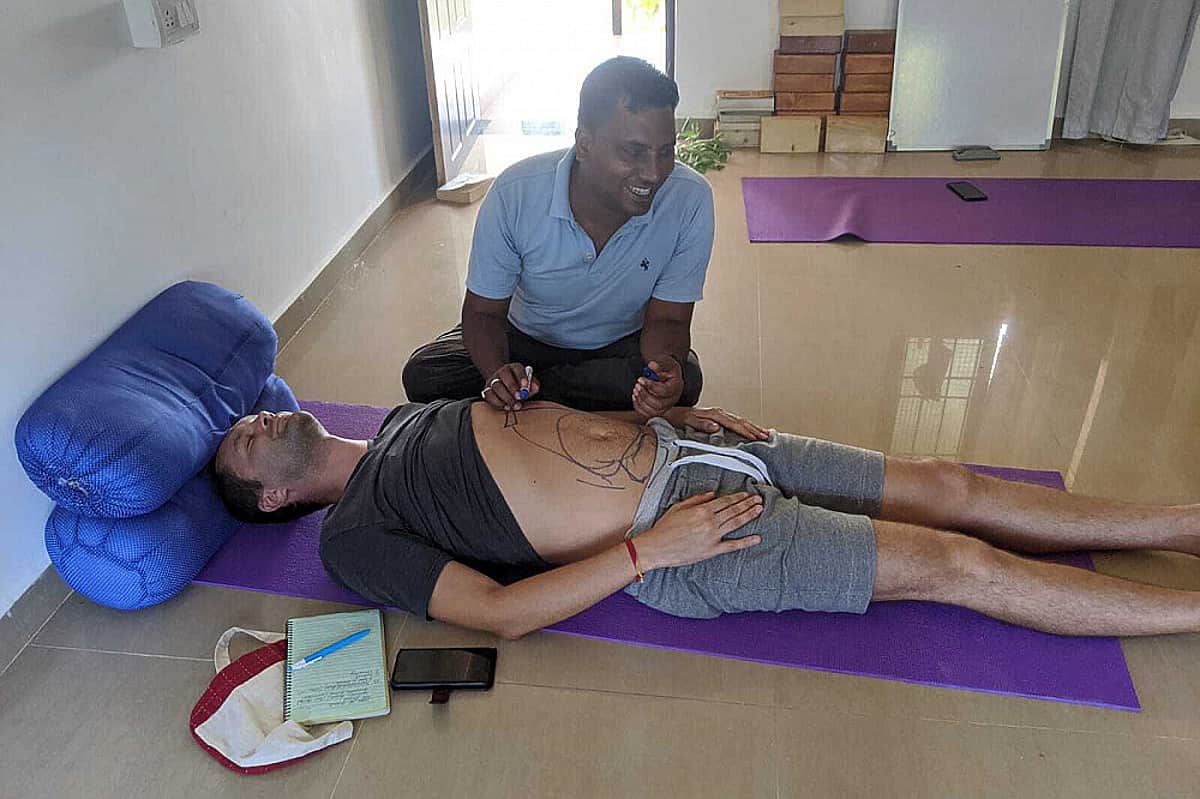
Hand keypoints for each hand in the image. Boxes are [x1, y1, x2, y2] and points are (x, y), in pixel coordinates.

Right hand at [481, 363, 539, 410]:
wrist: (504, 386)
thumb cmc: (519, 386)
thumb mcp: (528, 384)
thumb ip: (533, 385)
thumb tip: (535, 387)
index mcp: (513, 368)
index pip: (517, 368)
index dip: (521, 377)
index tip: (525, 387)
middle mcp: (502, 372)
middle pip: (504, 375)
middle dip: (512, 387)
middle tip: (519, 397)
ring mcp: (493, 381)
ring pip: (496, 386)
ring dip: (506, 397)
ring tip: (515, 405)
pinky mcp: (487, 390)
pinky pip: (489, 395)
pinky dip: (498, 402)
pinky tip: (506, 407)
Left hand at [632, 355, 683, 417]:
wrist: (669, 374)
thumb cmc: (668, 368)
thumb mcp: (666, 362)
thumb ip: (659, 364)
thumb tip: (652, 365)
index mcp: (676, 387)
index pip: (665, 391)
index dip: (651, 386)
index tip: (641, 379)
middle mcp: (673, 399)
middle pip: (659, 404)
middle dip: (645, 395)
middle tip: (638, 385)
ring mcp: (666, 406)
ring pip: (653, 411)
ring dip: (641, 401)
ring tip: (636, 389)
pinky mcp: (658, 410)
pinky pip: (647, 413)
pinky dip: (639, 406)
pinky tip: (636, 396)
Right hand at [636, 491, 762, 570]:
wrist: (657, 547)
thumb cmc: (665, 527)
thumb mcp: (679, 507)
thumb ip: (697, 499)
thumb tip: (713, 494)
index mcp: (702, 510)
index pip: (725, 501)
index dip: (738, 497)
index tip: (747, 494)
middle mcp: (710, 522)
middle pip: (734, 510)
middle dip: (748, 504)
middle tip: (759, 500)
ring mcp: (712, 537)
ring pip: (736, 523)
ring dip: (749, 516)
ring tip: (759, 510)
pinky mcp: (712, 550)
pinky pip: (732, 545)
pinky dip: (746, 541)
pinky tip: (756, 538)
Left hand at [664, 406, 770, 441]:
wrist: (668, 412)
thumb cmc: (676, 418)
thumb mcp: (686, 421)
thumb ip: (701, 423)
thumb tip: (717, 427)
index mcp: (713, 414)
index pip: (733, 424)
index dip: (746, 431)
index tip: (756, 437)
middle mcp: (717, 413)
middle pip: (740, 421)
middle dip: (754, 429)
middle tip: (766, 437)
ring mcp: (718, 415)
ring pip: (739, 420)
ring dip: (752, 427)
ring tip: (764, 434)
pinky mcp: (717, 418)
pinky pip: (734, 421)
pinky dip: (745, 425)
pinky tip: (751, 430)